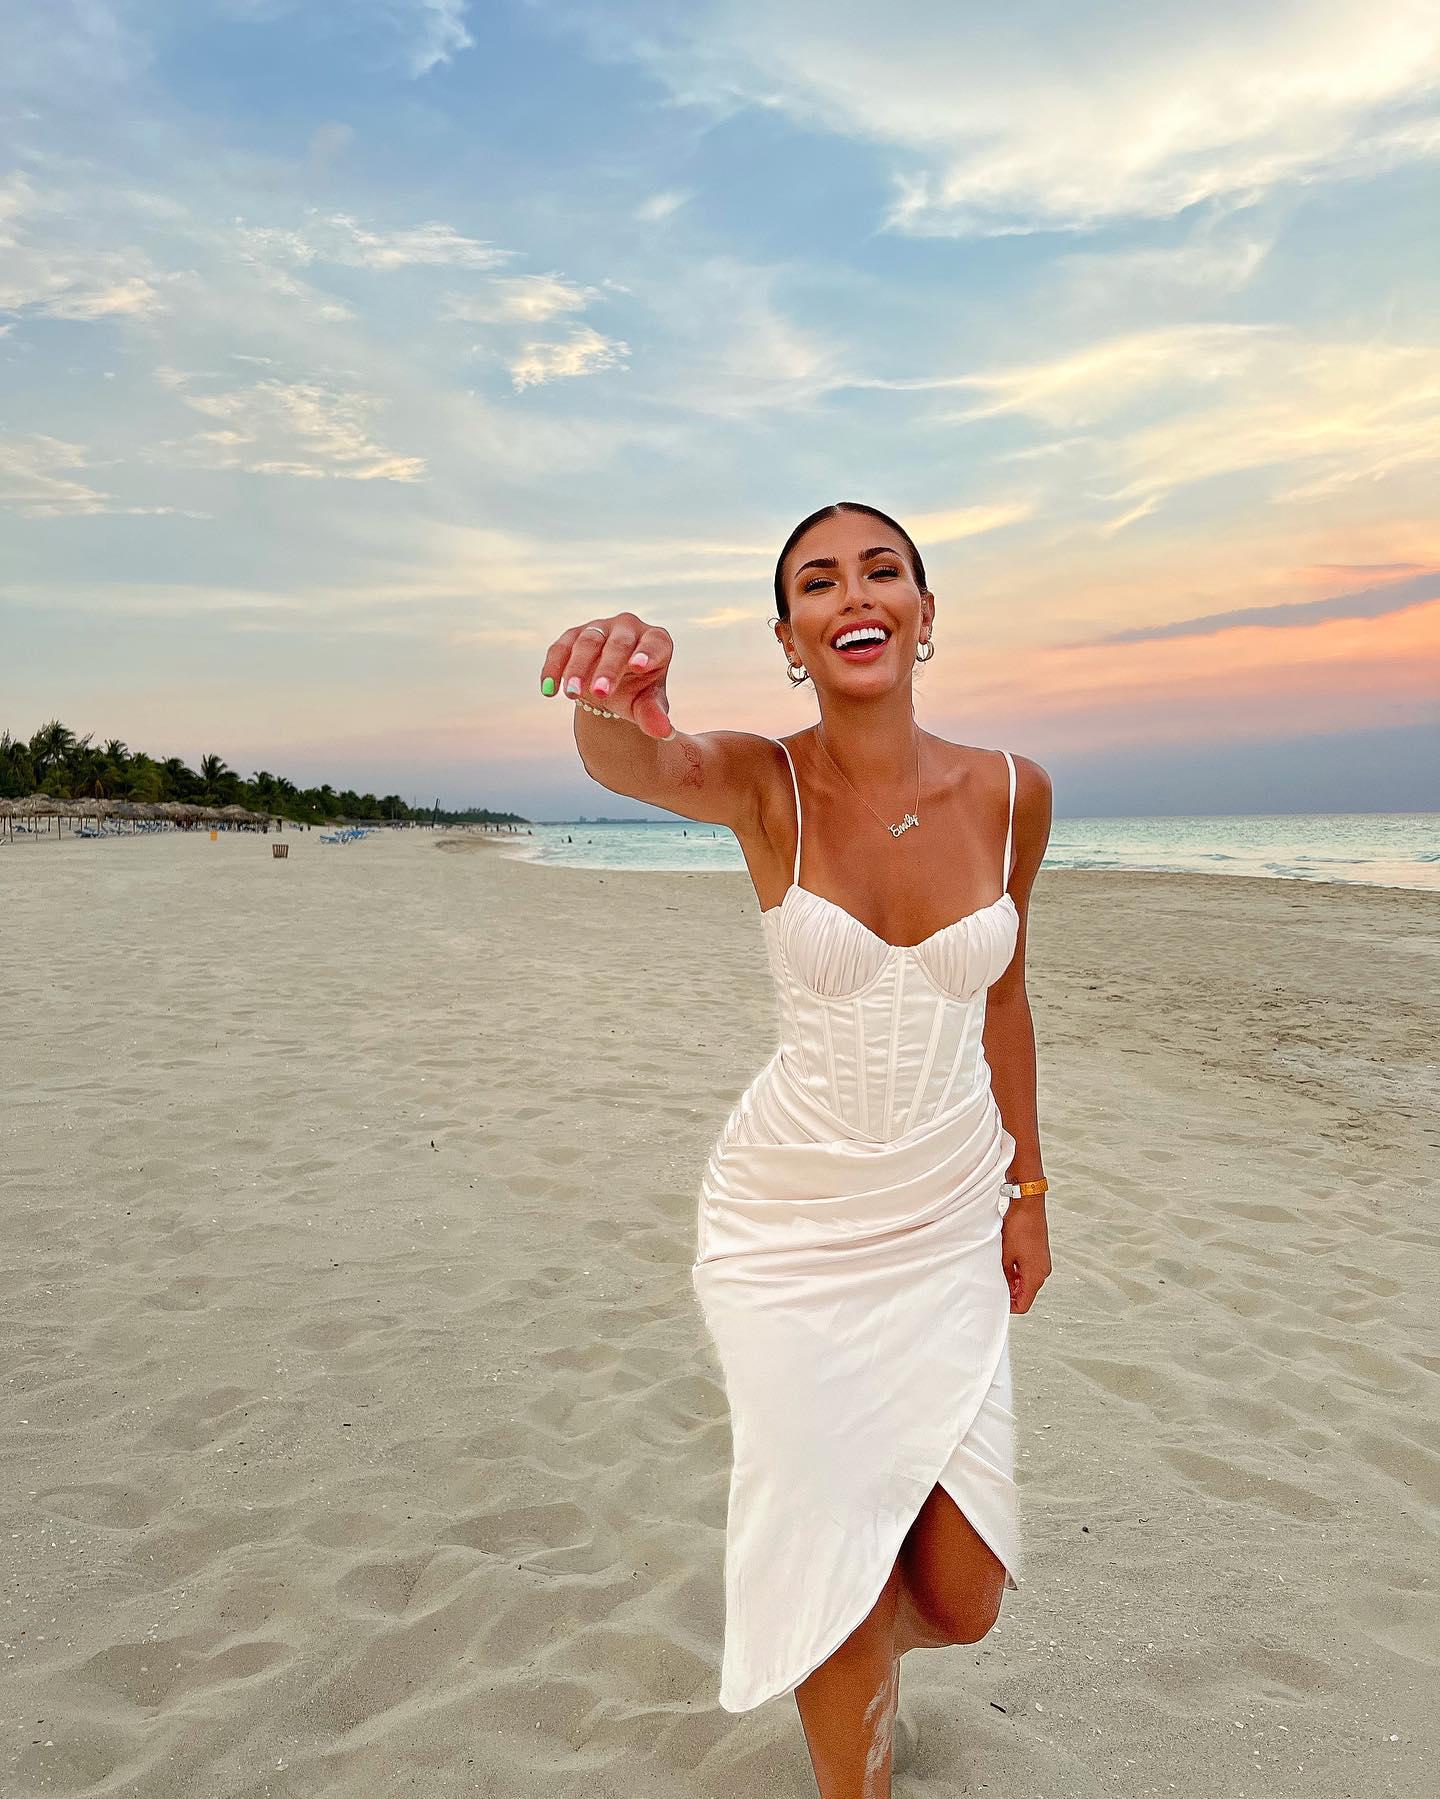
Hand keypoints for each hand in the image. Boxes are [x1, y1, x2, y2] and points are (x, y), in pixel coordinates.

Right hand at [540, 612, 675, 740]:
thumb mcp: (646, 706)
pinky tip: (549, 689)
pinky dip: (553, 668)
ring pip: (588, 642)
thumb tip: (664, 733)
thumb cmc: (636, 694)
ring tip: (573, 694)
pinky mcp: (574, 635)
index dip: (647, 653)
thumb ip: (653, 716)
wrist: (609, 689)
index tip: (638, 667)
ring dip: (578, 668)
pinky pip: (561, 648)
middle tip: (600, 693)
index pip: (655, 644)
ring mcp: (600, 628)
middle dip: (607, 669)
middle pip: (618, 644)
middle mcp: (628, 628)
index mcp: (655, 641)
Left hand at [1001, 1197, 1050, 1313]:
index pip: (1024, 1304)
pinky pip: (1027, 1269)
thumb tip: (999, 1286)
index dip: (1009, 1307)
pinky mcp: (1038, 1254)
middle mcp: (1042, 1271)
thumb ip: (1003, 1275)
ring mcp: (1041, 1262)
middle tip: (992, 1286)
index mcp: (1036, 1276)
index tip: (996, 1302)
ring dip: (1011, 1280)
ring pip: (1025, 1281)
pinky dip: (1016, 1270)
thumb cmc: (1019, 1227)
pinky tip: (1003, 1262)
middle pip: (1025, 1293)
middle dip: (1009, 1292)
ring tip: (995, 1271)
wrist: (1028, 1205)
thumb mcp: (1005, 1255)